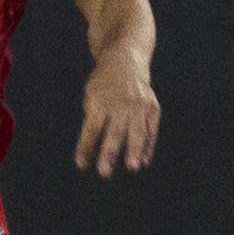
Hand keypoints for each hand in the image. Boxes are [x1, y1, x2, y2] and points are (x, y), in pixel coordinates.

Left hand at [75, 54, 159, 176]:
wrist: (125, 62)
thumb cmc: (103, 86)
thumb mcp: (90, 98)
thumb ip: (93, 120)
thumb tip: (92, 149)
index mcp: (99, 104)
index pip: (90, 131)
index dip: (85, 148)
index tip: (81, 164)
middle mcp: (120, 105)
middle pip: (114, 133)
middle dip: (109, 153)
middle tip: (104, 172)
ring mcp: (138, 106)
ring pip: (136, 132)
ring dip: (134, 151)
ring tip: (132, 167)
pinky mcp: (152, 108)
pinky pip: (151, 130)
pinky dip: (148, 146)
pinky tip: (144, 161)